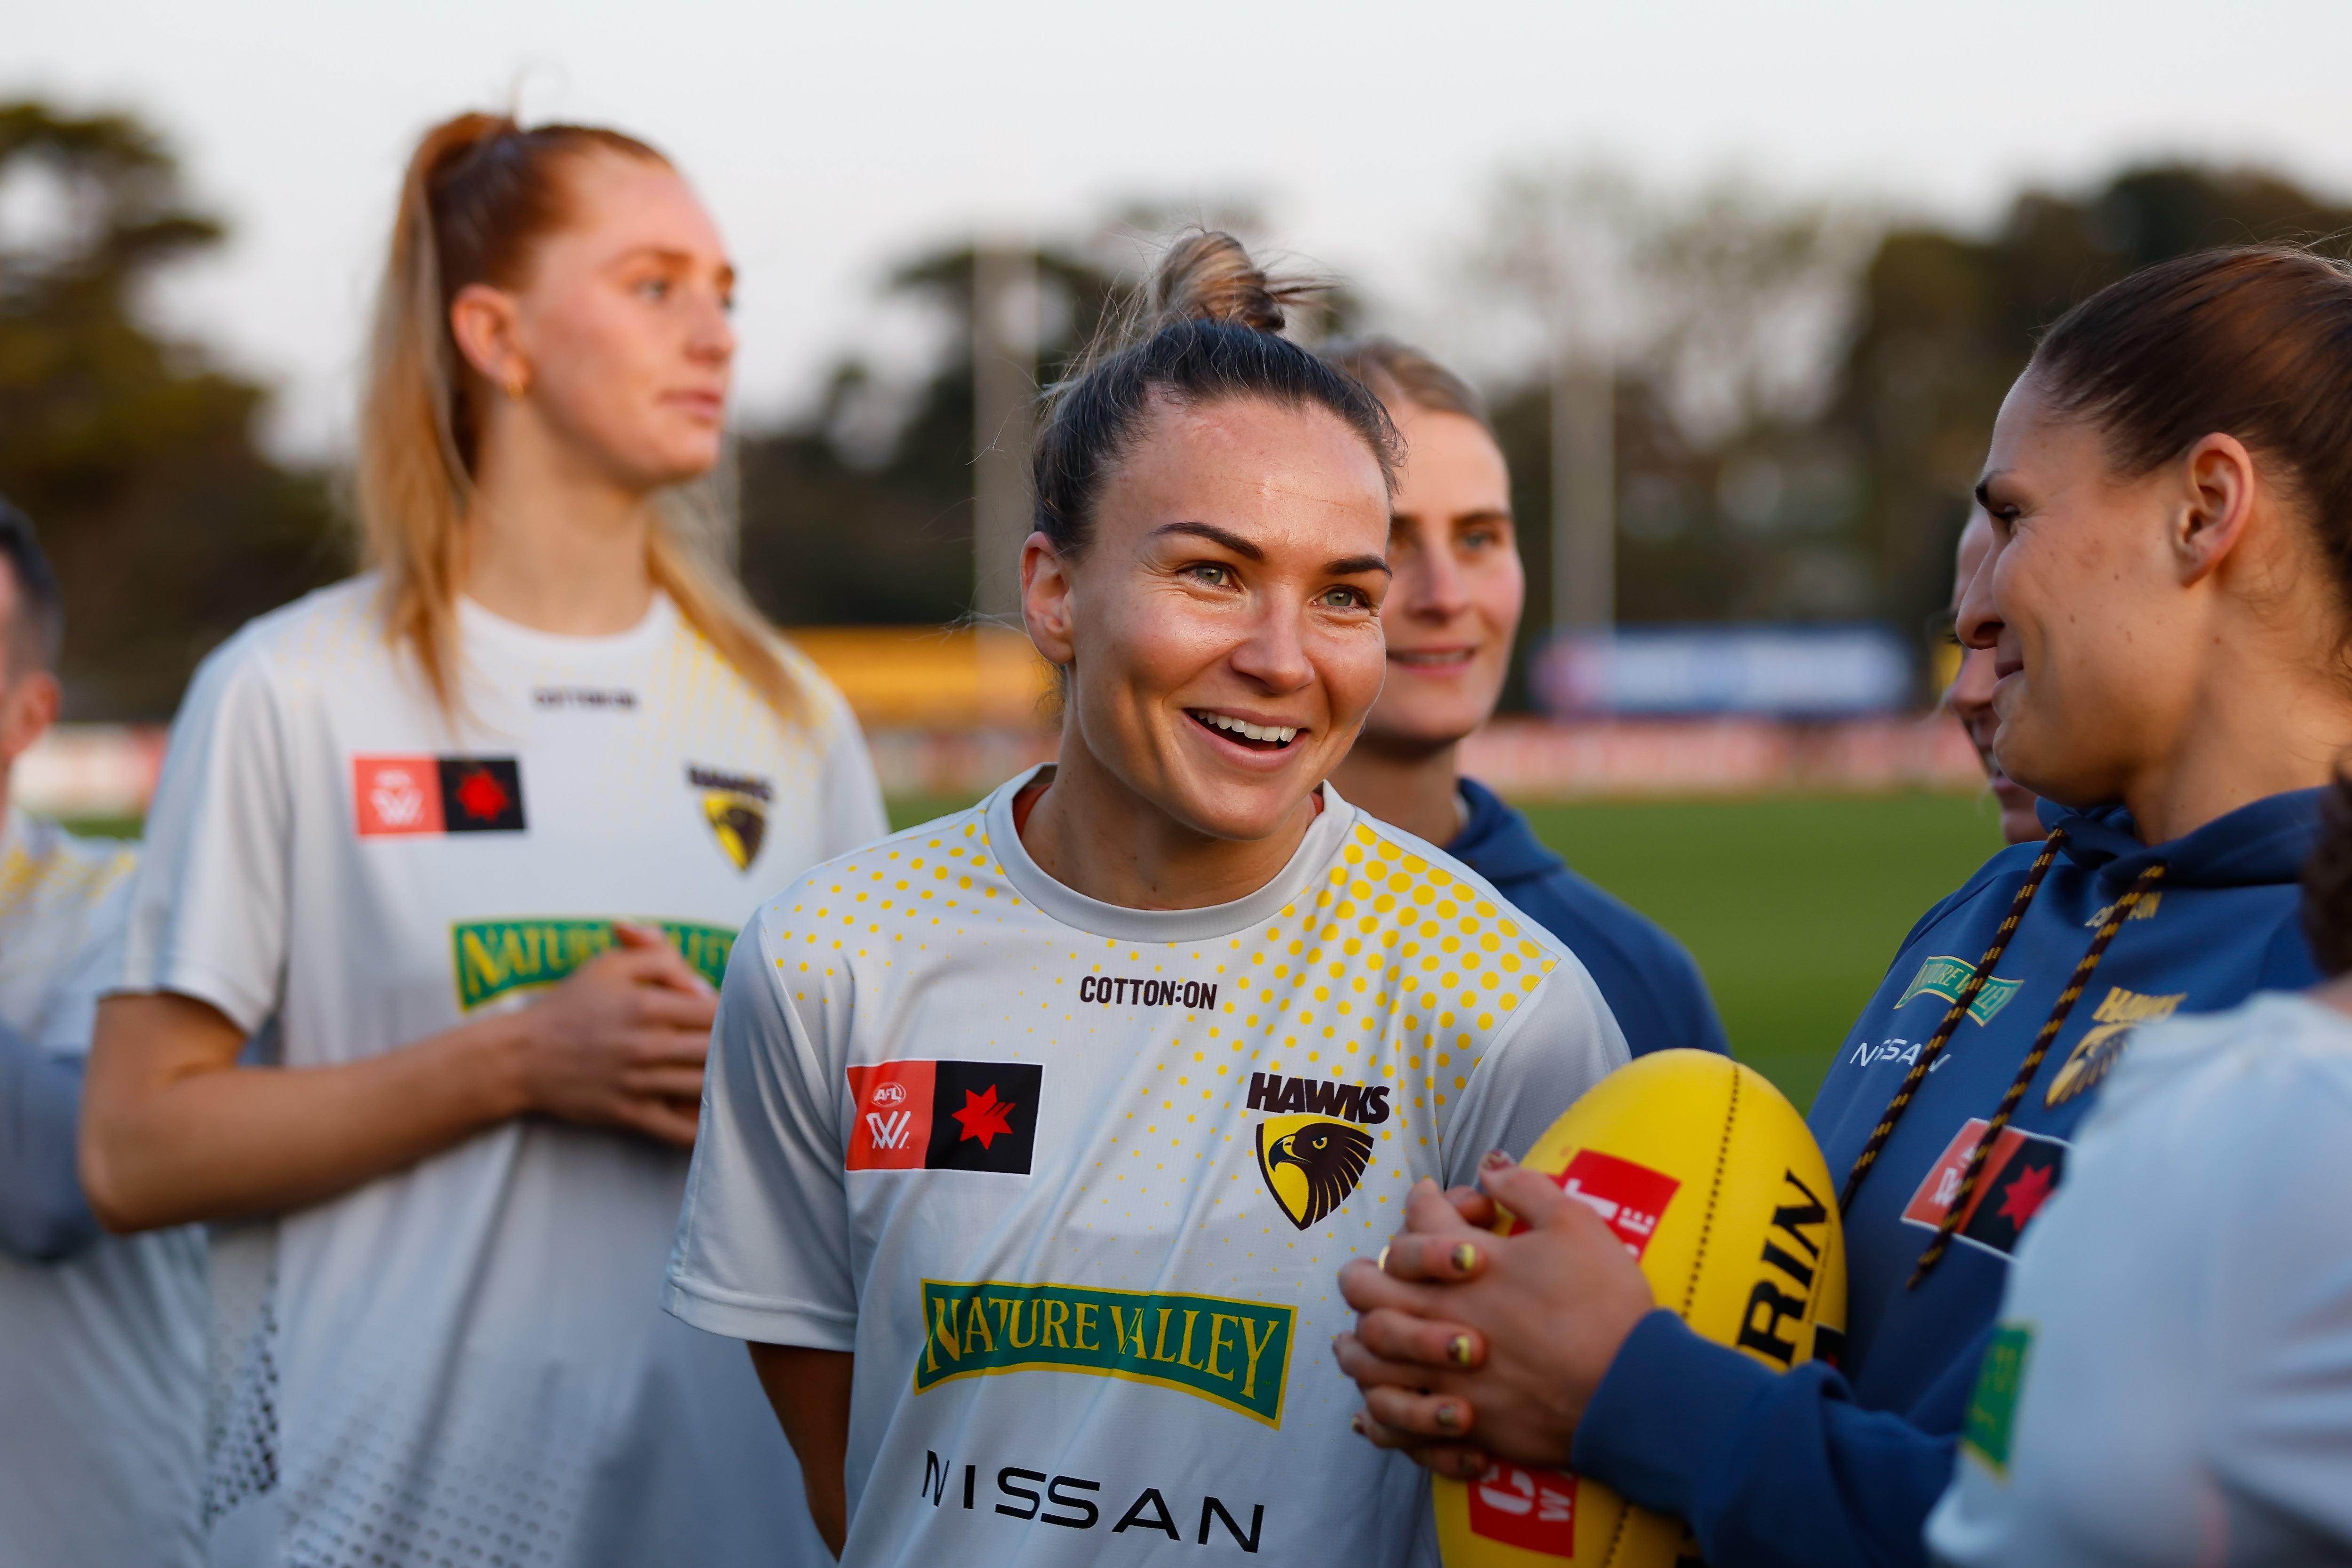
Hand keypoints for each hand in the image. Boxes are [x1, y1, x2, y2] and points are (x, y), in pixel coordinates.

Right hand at [510, 923, 715, 1146]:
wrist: (520, 1057)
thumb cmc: (570, 1006)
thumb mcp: (609, 964)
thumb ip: (659, 956)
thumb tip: (700, 984)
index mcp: (647, 1006)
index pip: (717, 1010)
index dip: (732, 1011)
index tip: (726, 1013)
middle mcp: (647, 1046)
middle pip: (718, 1049)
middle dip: (734, 1045)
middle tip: (737, 1045)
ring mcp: (640, 1084)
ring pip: (707, 1087)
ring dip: (727, 1082)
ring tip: (734, 1075)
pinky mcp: (631, 1115)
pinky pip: (680, 1130)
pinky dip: (707, 1128)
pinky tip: (721, 1119)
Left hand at [1334, 1155, 1655, 1473]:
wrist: (1631, 1391)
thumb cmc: (1606, 1303)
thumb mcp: (1575, 1224)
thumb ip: (1526, 1188)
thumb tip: (1490, 1164)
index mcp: (1466, 1262)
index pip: (1418, 1220)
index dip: (1422, 1201)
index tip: (1427, 1198)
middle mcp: (1441, 1314)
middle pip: (1368, 1288)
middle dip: (1363, 1273)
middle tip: (1371, 1271)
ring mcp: (1443, 1372)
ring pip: (1368, 1357)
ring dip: (1355, 1345)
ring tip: (1352, 1342)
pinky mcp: (1458, 1422)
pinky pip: (1395, 1423)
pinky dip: (1379, 1416)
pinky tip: (1373, 1410)